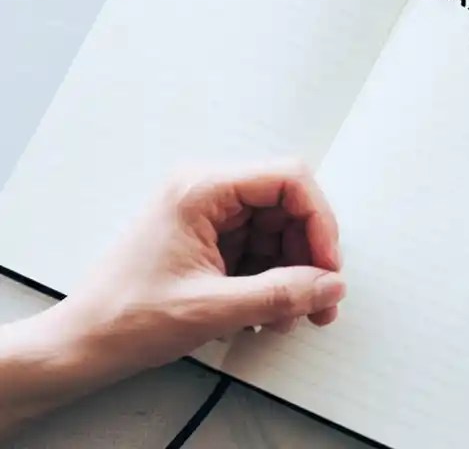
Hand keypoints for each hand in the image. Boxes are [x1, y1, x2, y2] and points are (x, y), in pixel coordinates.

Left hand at [62, 162, 345, 373]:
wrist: (83, 346)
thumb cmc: (125, 319)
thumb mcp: (213, 309)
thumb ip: (280, 294)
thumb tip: (330, 285)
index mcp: (200, 190)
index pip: (288, 180)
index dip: (319, 221)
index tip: (327, 264)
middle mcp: (205, 194)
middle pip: (287, 208)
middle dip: (308, 255)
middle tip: (319, 298)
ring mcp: (206, 217)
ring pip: (277, 232)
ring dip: (292, 274)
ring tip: (289, 315)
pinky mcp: (207, 241)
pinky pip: (259, 250)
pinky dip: (272, 281)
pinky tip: (266, 312)